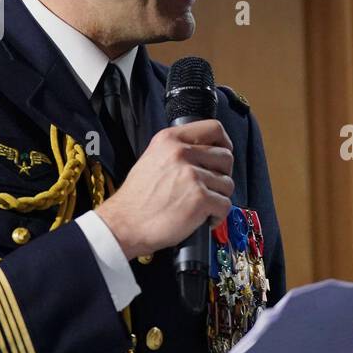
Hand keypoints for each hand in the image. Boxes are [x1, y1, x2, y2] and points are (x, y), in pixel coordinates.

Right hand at [95, 120, 233, 259]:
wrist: (124, 224)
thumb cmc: (137, 198)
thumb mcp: (152, 158)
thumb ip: (177, 150)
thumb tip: (205, 151)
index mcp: (170, 140)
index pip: (214, 129)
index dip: (224, 143)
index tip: (222, 153)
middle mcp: (182, 153)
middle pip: (226, 157)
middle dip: (222, 175)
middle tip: (209, 187)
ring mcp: (192, 176)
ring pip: (228, 183)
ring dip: (218, 197)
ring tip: (201, 205)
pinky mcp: (200, 198)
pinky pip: (225, 204)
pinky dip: (217, 215)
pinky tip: (203, 218)